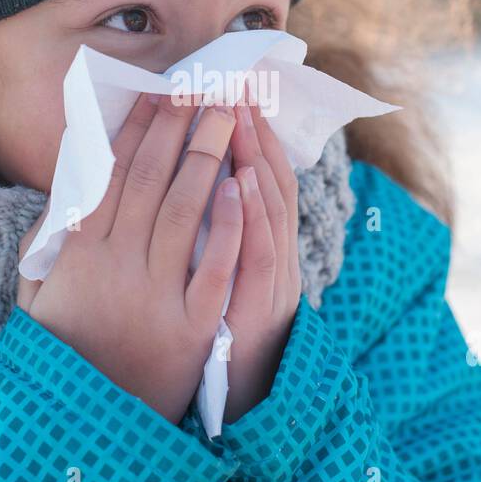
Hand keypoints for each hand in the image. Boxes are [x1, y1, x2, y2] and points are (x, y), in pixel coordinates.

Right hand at [15, 92, 242, 424]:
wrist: (84, 423)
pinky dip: (228, 225)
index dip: (140, 130)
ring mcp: (155, 295)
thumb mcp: (37, 293)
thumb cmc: (63, 351)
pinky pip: (214, 266)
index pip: (113, 175)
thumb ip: (49, 240)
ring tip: (227, 116)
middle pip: (154, 181)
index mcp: (79, 253)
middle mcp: (116, 265)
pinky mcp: (190, 326)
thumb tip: (71, 183)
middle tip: (205, 88)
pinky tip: (240, 186)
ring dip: (208, 157)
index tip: (160, 94)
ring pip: (185, 211)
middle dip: (180, 128)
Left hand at [221, 84, 301, 423]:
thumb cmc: (222, 329)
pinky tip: (240, 182)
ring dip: (256, 158)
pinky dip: (251, 218)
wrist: (239, 399)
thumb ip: (220, 228)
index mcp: (264, 241)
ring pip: (269, 208)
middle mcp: (275, 254)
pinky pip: (255, 256)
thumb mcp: (225, 274)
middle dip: (251, 129)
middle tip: (233, 82)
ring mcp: (269, 279)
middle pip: (269, 179)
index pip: (261, 172)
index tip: (232, 86)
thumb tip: (205, 174)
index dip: (251, 129)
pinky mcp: (254, 307)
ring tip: (241, 113)